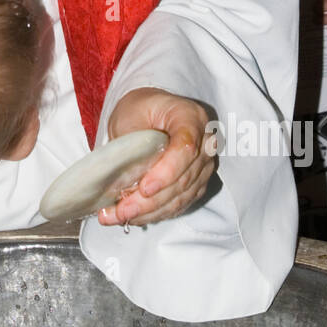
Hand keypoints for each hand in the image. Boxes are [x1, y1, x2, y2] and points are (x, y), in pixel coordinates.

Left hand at [97, 86, 215, 227]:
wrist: (150, 112)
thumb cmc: (139, 109)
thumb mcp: (130, 116)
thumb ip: (132, 144)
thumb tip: (124, 182)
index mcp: (190, 117)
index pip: (186, 148)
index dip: (166, 172)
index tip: (144, 189)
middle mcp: (205, 142)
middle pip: (183, 178)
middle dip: (150, 201)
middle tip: (121, 211)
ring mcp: (204, 165)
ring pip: (182, 196)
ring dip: (150, 212)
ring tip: (120, 216)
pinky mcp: (197, 183)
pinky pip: (180, 203)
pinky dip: (156, 213)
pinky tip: (134, 217)